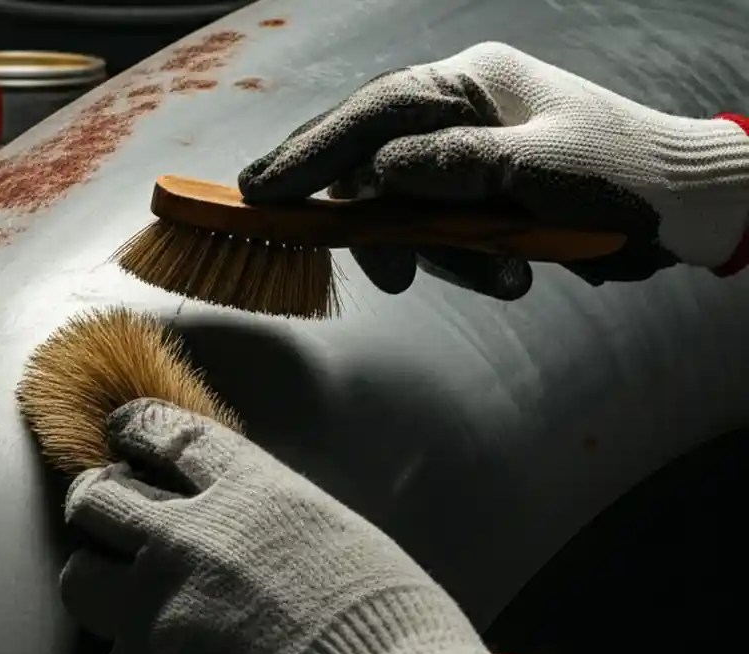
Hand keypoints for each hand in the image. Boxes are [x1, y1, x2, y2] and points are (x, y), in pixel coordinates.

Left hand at [60, 398, 491, 653]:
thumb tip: (243, 527)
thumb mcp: (342, 535)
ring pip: (81, 577)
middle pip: (99, 496)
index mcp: (251, 490)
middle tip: (101, 507)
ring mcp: (161, 607)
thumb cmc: (393, 629)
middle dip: (95, 499)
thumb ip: (274, 518)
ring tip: (117, 592)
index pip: (168, 434)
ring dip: (98, 580)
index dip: (137, 427)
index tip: (122, 427)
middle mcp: (191, 537)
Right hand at [239, 41, 748, 299]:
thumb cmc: (622, 175)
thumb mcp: (539, 167)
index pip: (370, 114)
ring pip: (407, 207)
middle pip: (375, 162)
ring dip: (443, 252)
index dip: (310, 153)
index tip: (258, 192)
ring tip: (503, 277)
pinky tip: (513, 275)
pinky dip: (466, 260)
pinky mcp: (479, 196)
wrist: (688, 208)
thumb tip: (377, 177)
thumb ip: (453, 168)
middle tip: (385, 270)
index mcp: (470, 82)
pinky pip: (441, 230)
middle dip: (380, 222)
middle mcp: (458, 112)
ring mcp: (466, 155)